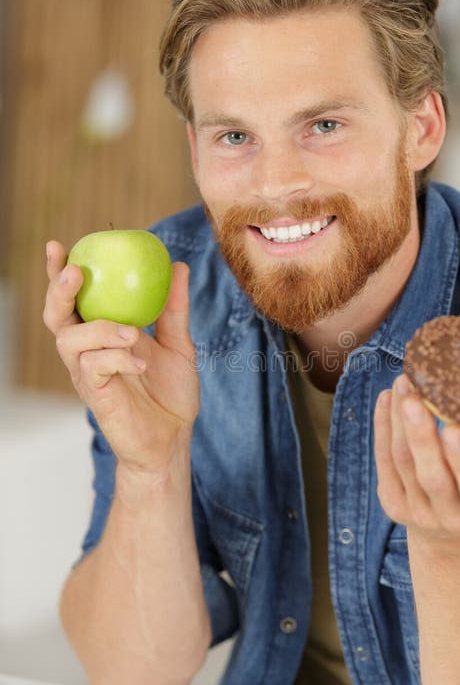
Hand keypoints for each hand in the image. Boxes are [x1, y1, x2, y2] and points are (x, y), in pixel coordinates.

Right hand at [43, 240, 199, 473]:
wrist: (173, 439)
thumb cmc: (170, 394)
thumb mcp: (178, 344)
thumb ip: (174, 308)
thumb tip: (178, 266)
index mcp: (100, 334)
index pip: (73, 299)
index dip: (59, 272)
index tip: (59, 245)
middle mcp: (86, 352)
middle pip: (56, 315)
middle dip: (60, 290)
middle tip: (76, 272)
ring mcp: (87, 374)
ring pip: (70, 340)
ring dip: (100, 329)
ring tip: (133, 333)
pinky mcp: (95, 395)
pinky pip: (93, 367)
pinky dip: (117, 358)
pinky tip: (140, 364)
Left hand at [373, 374, 459, 542]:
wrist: (456, 531)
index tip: (452, 428)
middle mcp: (452, 513)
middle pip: (431, 475)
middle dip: (420, 435)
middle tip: (413, 397)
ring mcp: (419, 512)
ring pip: (403, 463)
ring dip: (398, 421)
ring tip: (402, 385)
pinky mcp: (393, 505)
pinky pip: (384, 462)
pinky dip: (383, 428)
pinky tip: (386, 400)